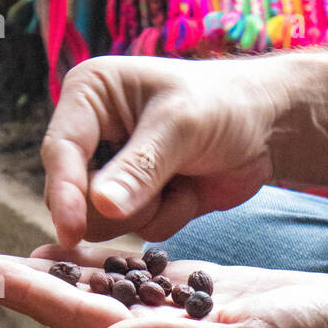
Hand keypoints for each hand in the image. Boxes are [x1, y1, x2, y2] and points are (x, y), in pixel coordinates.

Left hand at [0, 246, 327, 327]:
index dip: (10, 291)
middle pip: (62, 301)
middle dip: (5, 282)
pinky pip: (126, 277)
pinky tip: (63, 249)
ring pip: (88, 289)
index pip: (65, 315)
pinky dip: (90, 262)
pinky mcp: (186, 295)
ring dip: (39, 272)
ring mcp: (164, 316)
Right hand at [41, 55, 278, 248]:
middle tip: (165, 187)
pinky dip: (168, 218)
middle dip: (121, 204)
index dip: (64, 194)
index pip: (60, 152)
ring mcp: (111, 171)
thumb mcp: (182, 127)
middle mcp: (91, 134)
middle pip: (72, 196)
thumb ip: (141, 168)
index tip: (70, 233)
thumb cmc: (224, 105)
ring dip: (148, 212)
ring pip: (101, 222)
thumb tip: (100, 205)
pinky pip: (134, 232)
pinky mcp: (134, 201)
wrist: (268, 127)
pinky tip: (189, 192)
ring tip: (181, 181)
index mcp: (89, 95)